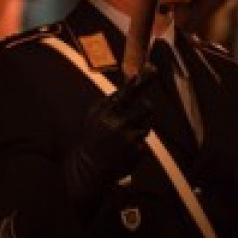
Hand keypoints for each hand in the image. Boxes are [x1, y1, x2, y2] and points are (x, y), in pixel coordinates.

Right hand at [63, 69, 154, 220]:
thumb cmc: (92, 138)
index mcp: (105, 114)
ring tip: (123, 135)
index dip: (137, 83)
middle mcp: (118, 125)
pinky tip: (123, 150)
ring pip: (146, 125)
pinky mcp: (138, 152)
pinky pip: (143, 142)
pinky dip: (136, 144)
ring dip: (139, 127)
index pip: (125, 94)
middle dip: (145, 107)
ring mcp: (129, 139)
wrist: (89, 167)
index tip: (147, 70)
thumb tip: (128, 86)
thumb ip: (110, 101)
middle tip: (141, 109)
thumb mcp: (93, 117)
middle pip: (146, 107)